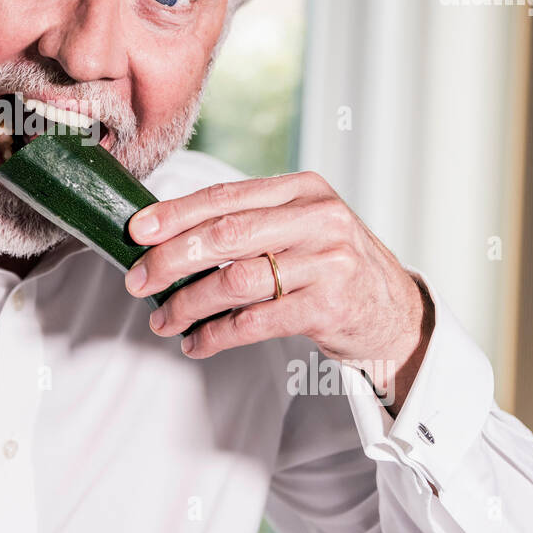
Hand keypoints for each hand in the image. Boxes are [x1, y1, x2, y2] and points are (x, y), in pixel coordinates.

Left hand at [124, 171, 433, 409]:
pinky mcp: (331, 306)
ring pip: (235, 280)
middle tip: (137, 281)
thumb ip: (249, 223)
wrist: (396, 313)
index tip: (137, 231)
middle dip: (170, 259)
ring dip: (188, 304)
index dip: (175, 213)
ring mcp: (328, 262)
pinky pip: (256, 321)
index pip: (226, 196)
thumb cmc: (332, 267)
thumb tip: (166, 236)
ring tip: (162, 320)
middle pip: (224, 235)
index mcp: (303, 189)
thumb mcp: (301, 228)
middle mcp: (318, 218)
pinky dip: (217, 335)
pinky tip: (197, 343)